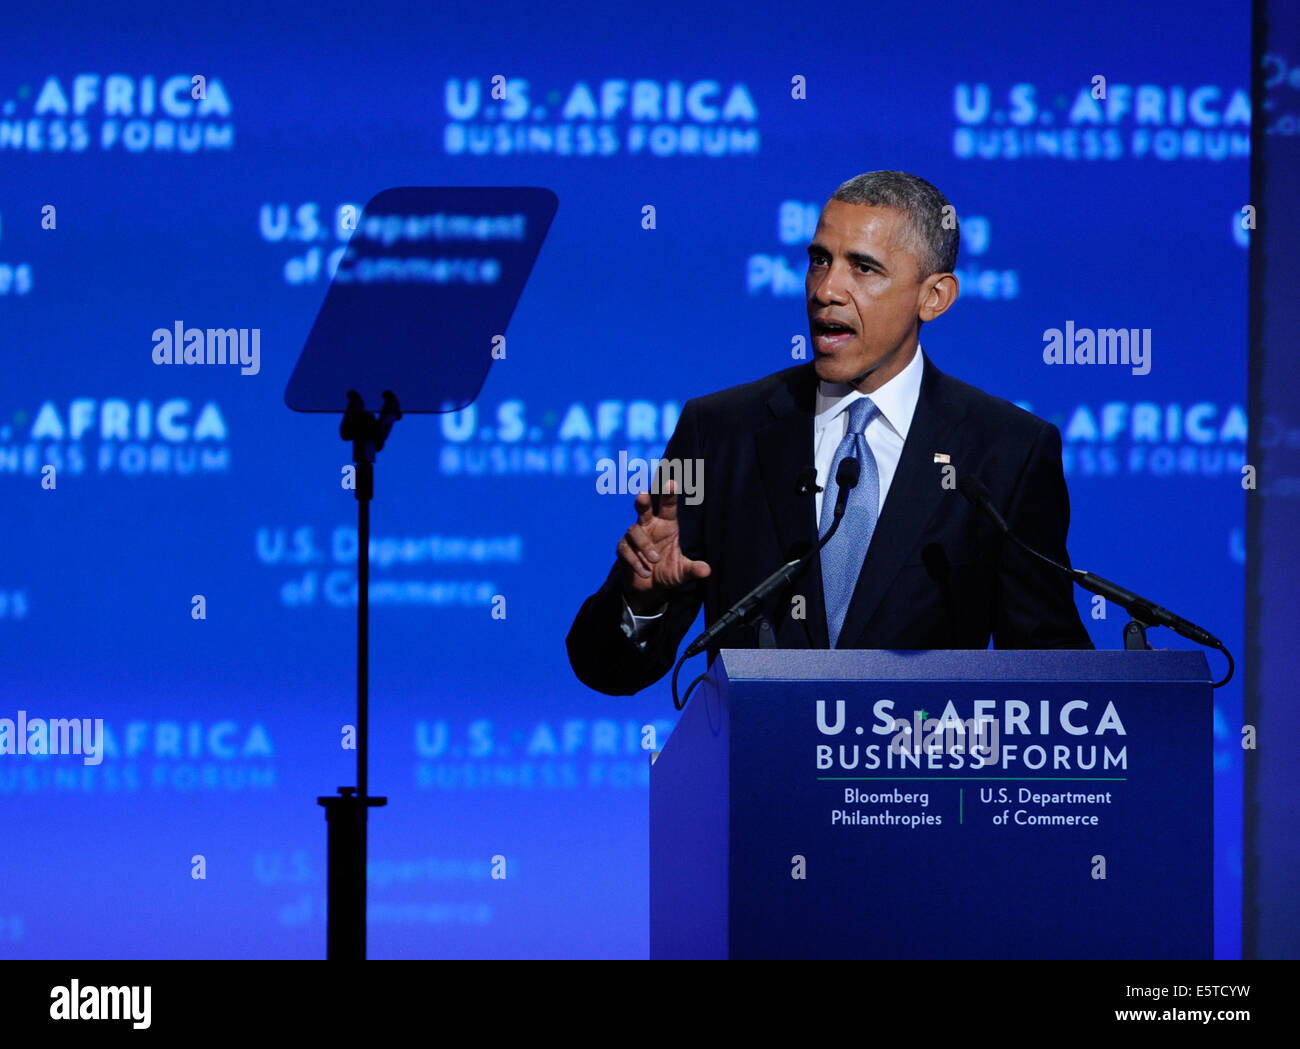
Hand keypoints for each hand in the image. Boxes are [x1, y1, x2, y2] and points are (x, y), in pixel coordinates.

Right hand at [616, 482, 710, 613]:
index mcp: (666, 525)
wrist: (648, 588)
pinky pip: (626, 550)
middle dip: (643, 501)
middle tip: (642, 494)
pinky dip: (636, 562)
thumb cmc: (667, 573)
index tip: (672, 483)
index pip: (668, 507)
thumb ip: (693, 569)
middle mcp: (649, 526)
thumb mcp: (682, 572)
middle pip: (644, 509)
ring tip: (654, 562)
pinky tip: (645, 572)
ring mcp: (634, 536)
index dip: (669, 495)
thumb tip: (706, 571)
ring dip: (645, 546)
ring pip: (634, 532)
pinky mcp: (623, 548)